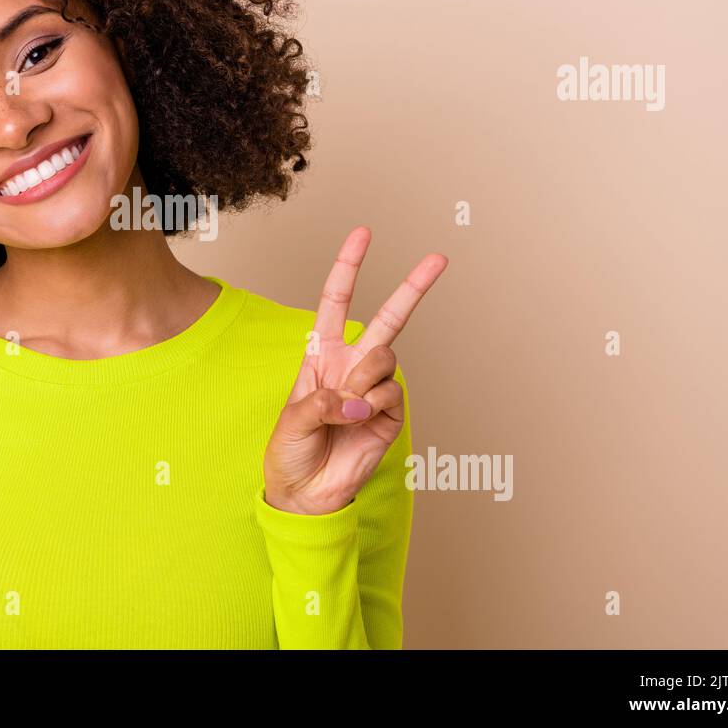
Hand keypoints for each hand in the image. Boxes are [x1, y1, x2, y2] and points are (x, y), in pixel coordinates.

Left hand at [263, 226, 446, 515]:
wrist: (305, 494)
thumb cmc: (289, 452)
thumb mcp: (290, 420)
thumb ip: (320, 402)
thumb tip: (354, 396)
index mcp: (322, 355)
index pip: (337, 302)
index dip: (348, 267)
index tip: (363, 234)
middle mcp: (352, 365)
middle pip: (388, 317)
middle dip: (413, 286)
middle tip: (439, 257)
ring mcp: (374, 389)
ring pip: (385, 357)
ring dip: (362, 379)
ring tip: (344, 407)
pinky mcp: (391, 414)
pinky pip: (390, 392)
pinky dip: (370, 405)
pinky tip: (357, 420)